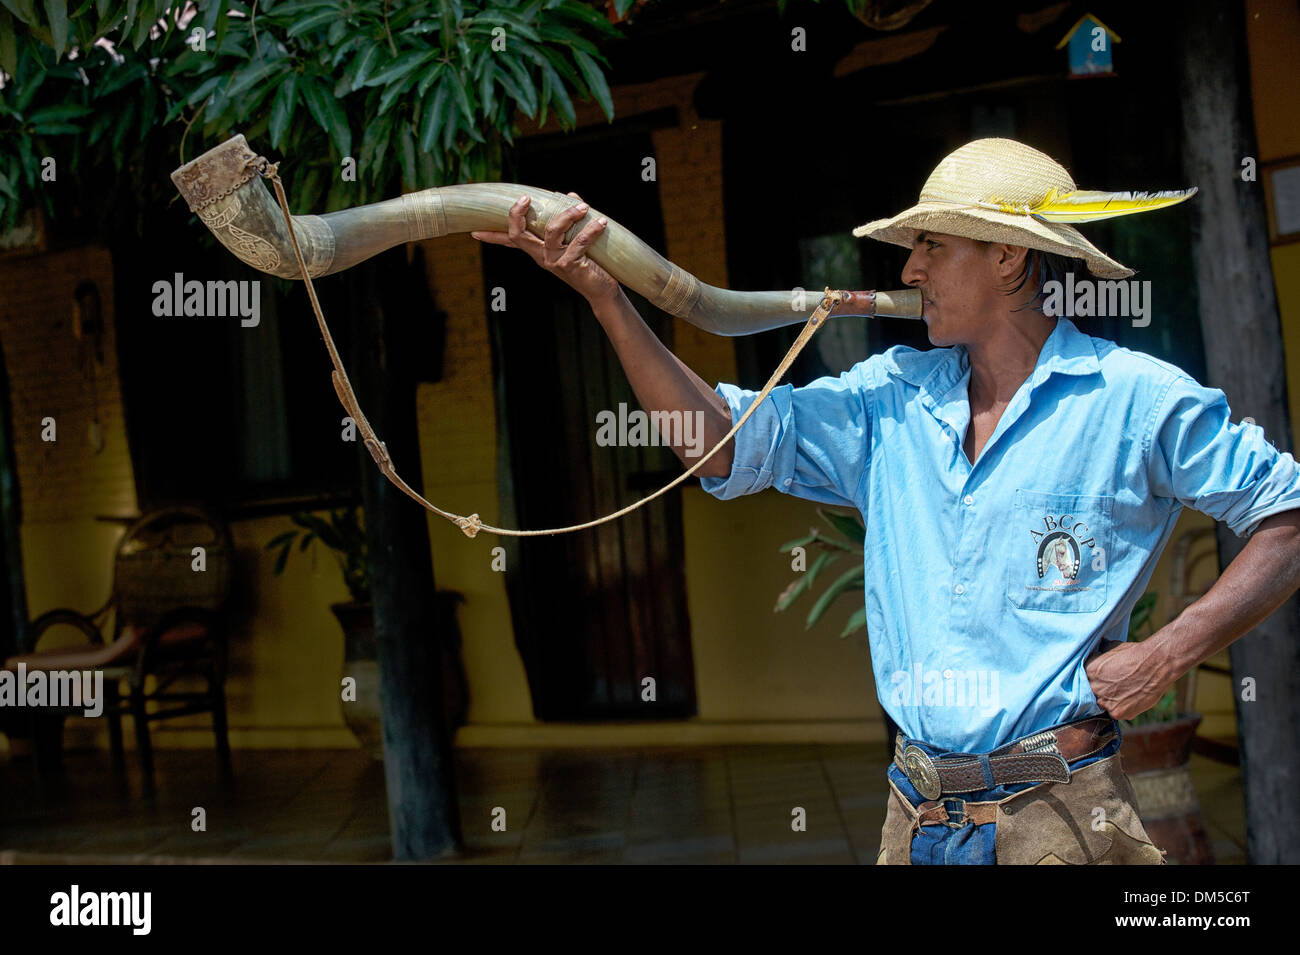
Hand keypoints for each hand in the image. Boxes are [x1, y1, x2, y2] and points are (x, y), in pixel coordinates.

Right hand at [470, 192, 619, 305]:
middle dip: (517, 215)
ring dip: (568, 215)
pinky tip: (601, 223)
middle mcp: (541, 256)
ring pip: (552, 231)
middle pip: (518, 235)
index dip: (492, 236)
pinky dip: (590, 230)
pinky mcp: (570, 266)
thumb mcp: (576, 237)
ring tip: (584, 207)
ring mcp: (553, 261)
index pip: (511, 241)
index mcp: (538, 250)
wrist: (601, 289)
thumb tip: (570, 195)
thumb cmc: (589, 262)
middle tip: (525, 199)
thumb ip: (570, 218)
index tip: (474, 232)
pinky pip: (578, 242)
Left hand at [1085, 636, 1173, 720]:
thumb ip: (1099, 654)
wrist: (1155, 664)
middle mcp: (1094, 688)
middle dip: (1101, 691)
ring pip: (1104, 705)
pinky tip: (1132, 698)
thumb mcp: (1110, 647)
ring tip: (1125, 692)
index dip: (1094, 680)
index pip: (1083, 679)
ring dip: (1111, 701)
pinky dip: (1123, 708)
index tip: (1102, 679)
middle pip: (1092, 694)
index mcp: (1088, 672)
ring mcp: (1105, 702)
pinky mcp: (1118, 713)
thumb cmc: (1134, 653)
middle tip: (1114, 687)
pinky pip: (1116, 713)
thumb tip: (1095, 653)